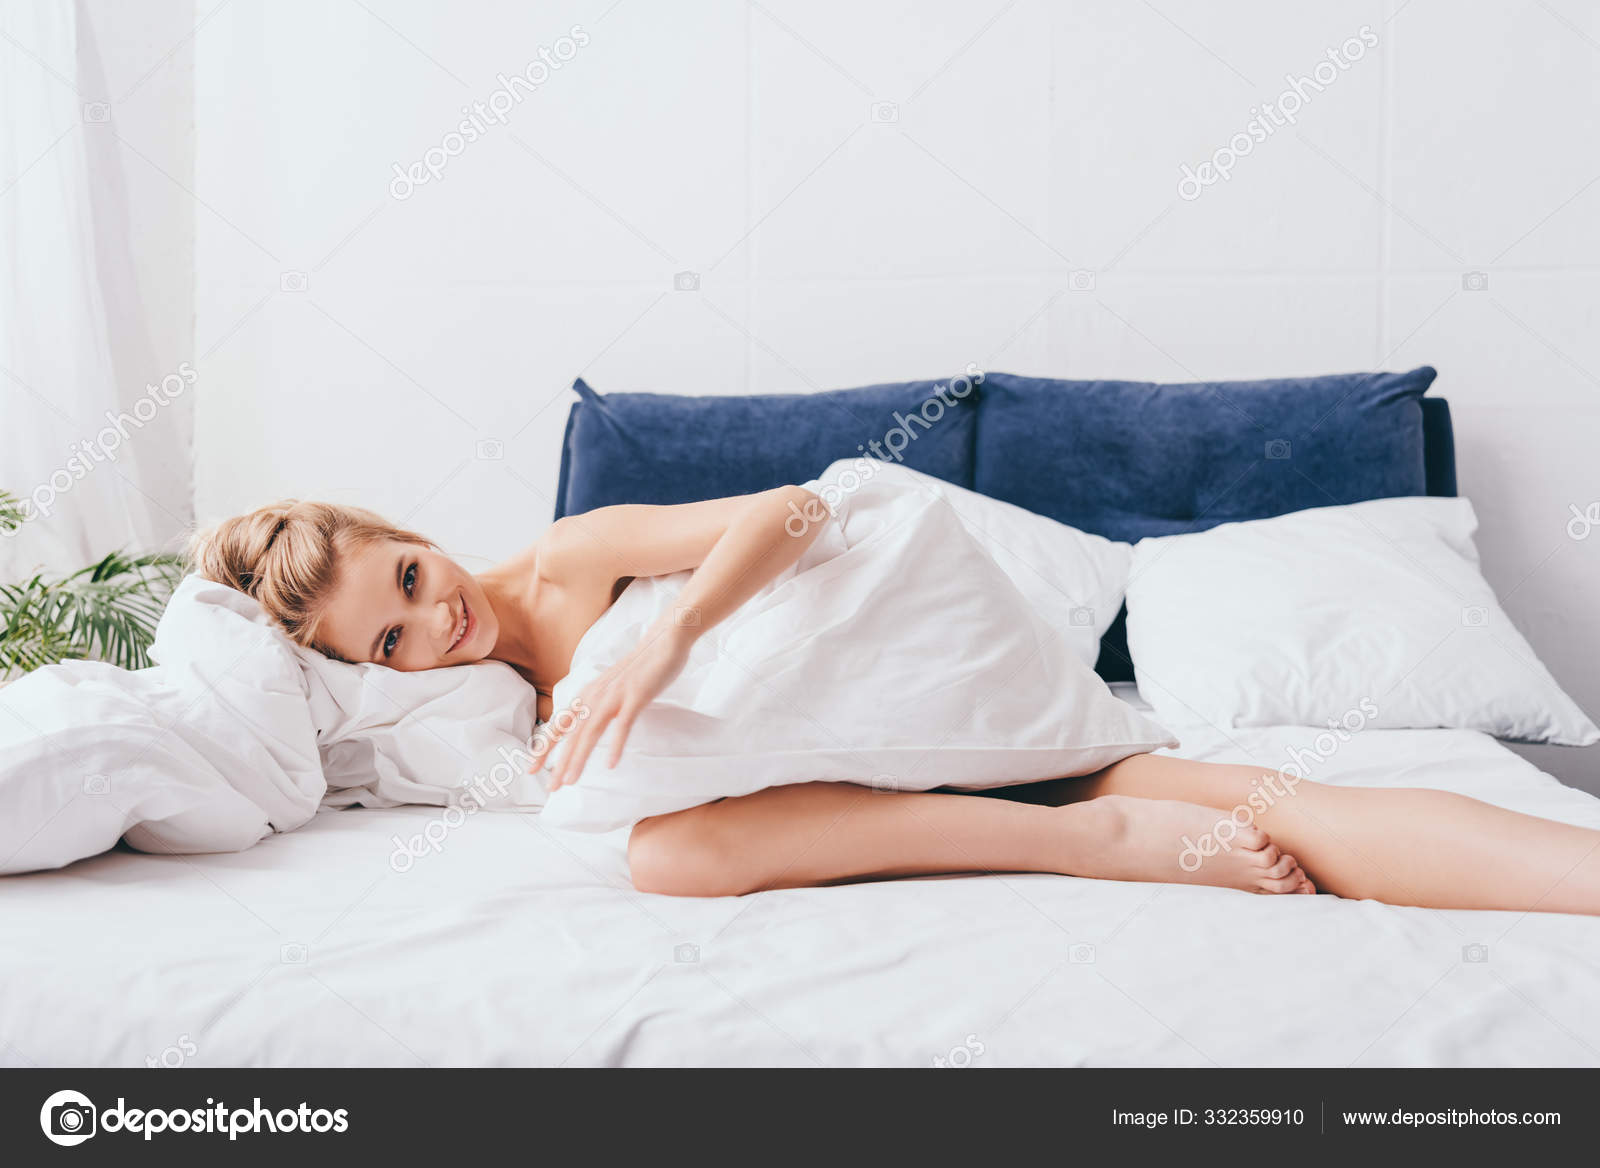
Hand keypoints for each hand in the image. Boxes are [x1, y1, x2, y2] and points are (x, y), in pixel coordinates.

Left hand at [543, 625, 692, 789]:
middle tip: (552, 788)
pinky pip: (623, 724)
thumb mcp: (610, 688)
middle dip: (560, 762)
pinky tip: (611, 765)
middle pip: (572, 734)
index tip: (532, 770)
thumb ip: (597, 705)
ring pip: (591, 732)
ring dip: (579, 758)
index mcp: (586, 695)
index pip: (559, 726)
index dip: (544, 748)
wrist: (663, 641)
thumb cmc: (639, 668)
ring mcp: (614, 695)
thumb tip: (586, 727)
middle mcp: (595, 695)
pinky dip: (616, 745)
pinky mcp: (635, 696)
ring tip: (571, 780)